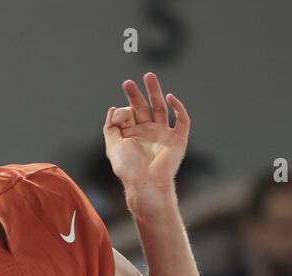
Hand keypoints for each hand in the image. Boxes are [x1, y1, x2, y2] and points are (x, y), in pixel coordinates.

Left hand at [103, 72, 190, 193]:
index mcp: (133, 135)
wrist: (146, 183)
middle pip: (144, 106)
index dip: (123, 109)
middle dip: (136, 94)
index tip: (120, 113)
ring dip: (155, 91)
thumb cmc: (128, 168)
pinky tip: (169, 97)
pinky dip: (178, 107)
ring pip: (161, 108)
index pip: (129, 113)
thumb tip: (112, 108)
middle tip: (128, 82)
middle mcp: (148, 132)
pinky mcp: (178, 139)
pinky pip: (182, 120)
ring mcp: (163, 135)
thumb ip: (110, 126)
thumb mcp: (113, 145)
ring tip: (149, 76)